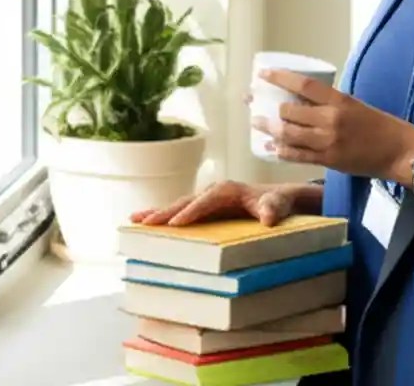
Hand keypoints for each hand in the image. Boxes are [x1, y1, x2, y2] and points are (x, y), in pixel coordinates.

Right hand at [129, 180, 299, 226]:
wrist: (278, 198)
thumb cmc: (277, 203)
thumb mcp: (279, 205)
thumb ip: (273, 208)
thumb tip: (267, 217)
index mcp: (228, 190)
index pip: (206, 201)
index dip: (191, 212)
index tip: (175, 223)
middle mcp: (213, 192)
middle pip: (186, 202)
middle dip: (166, 212)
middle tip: (146, 223)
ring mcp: (206, 199)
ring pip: (178, 206)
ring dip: (158, 213)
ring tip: (135, 220)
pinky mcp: (203, 208)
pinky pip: (180, 212)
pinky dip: (162, 216)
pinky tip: (144, 222)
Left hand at [252, 68, 413, 181]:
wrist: (400, 151)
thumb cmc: (380, 125)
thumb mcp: (354, 105)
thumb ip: (329, 103)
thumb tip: (301, 99)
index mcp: (340, 100)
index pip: (303, 84)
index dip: (279, 77)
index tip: (262, 74)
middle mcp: (331, 120)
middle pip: (290, 111)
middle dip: (268, 108)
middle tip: (254, 103)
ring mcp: (328, 142)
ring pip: (289, 134)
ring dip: (269, 129)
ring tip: (257, 123)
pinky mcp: (329, 161)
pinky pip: (298, 156)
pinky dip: (281, 151)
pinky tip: (271, 148)